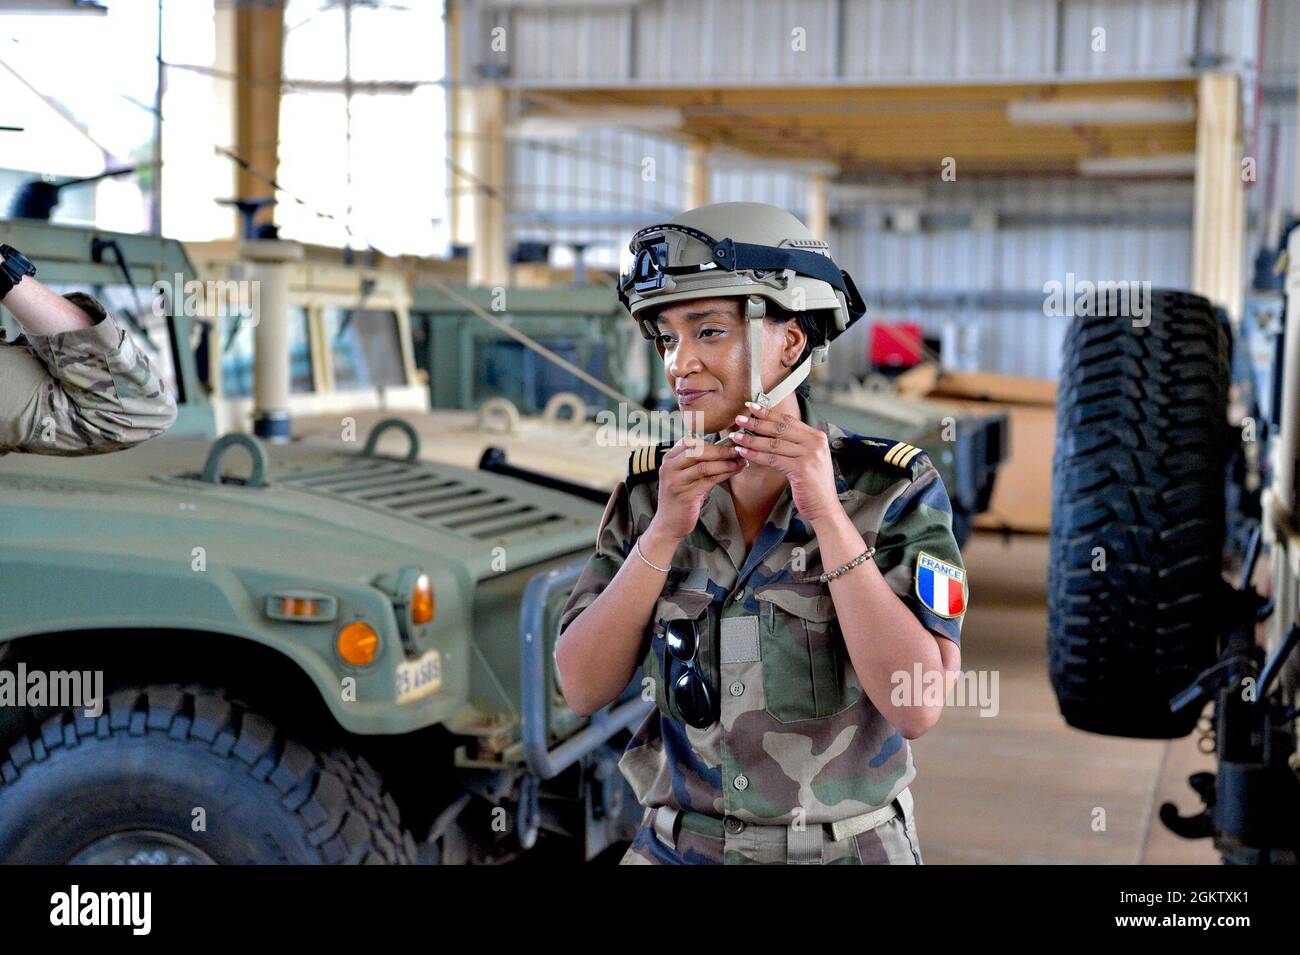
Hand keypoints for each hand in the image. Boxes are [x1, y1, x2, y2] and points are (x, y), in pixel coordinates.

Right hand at [649, 435, 745, 541]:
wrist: (669, 524)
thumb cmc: (681, 498)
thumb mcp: (684, 476)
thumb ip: (697, 462)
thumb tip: (724, 448)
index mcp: (668, 460)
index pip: (689, 441)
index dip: (710, 441)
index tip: (727, 442)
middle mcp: (669, 468)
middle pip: (697, 451)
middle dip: (721, 450)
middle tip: (738, 450)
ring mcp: (676, 482)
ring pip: (704, 466)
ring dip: (726, 463)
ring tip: (740, 461)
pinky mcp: (685, 495)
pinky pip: (709, 481)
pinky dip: (724, 474)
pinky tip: (735, 471)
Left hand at [731, 402, 841, 524]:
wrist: (824, 506)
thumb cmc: (812, 485)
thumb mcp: (807, 458)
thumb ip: (795, 444)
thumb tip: (769, 431)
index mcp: (817, 437)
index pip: (788, 420)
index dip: (768, 413)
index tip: (752, 407)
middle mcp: (815, 443)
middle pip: (780, 428)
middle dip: (757, 422)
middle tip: (739, 419)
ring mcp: (810, 455)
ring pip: (774, 443)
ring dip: (752, 439)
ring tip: (736, 437)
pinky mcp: (802, 469)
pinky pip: (773, 459)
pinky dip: (756, 455)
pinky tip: (744, 452)